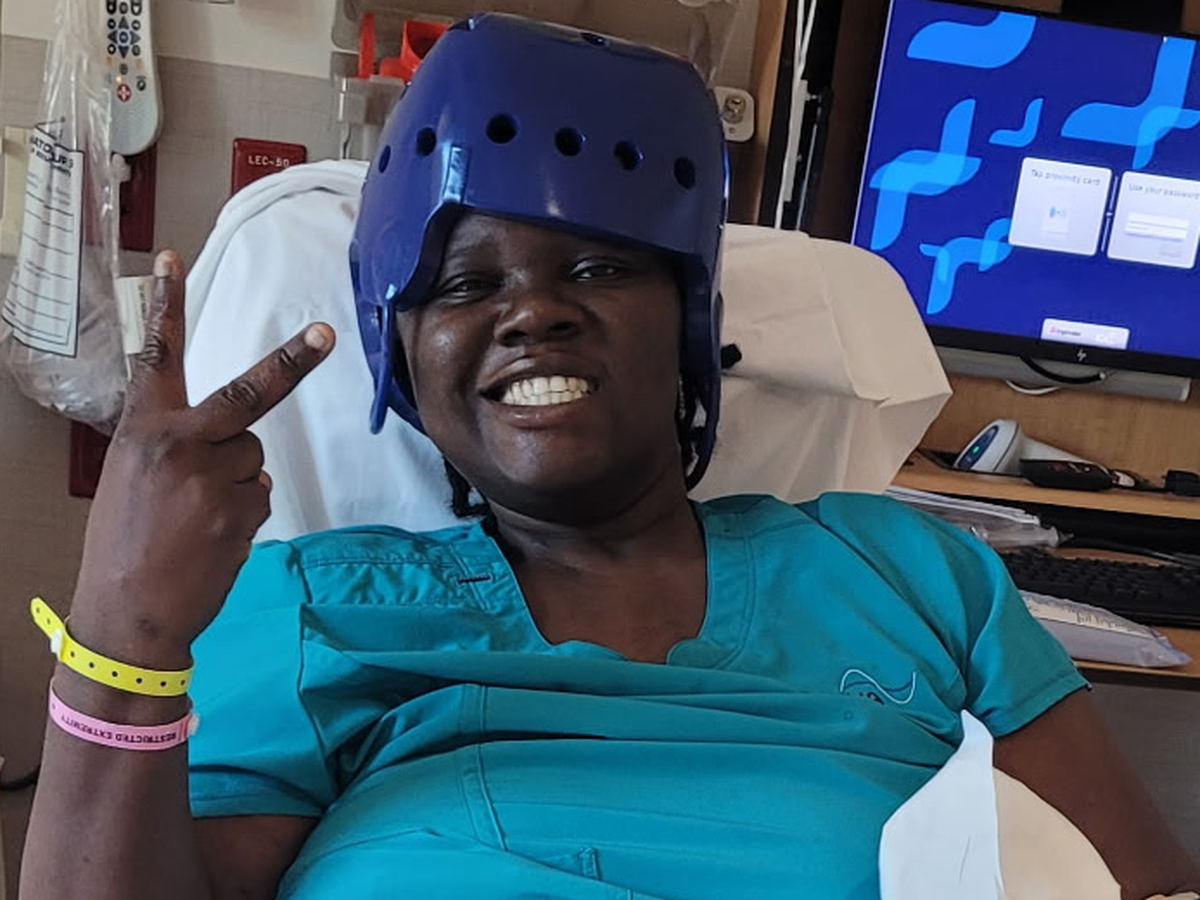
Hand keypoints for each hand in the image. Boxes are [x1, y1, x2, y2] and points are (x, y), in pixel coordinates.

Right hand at [68, 250, 334, 664]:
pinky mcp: (242, 509)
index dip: (165, 307)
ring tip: (198, 518)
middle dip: (294, 361)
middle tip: (327, 334)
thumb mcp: (131, 478)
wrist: (129, 613)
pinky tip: (211, 538)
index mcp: (143, 428)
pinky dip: (243, 513)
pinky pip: (259, 496)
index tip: (173, 261)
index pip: (156, 356)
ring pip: (254, 458)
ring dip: (237, 481)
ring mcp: (214, 476)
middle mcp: (180, 442)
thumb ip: (177, 448)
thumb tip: (244, 454)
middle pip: (250, 393)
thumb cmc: (126, 543)